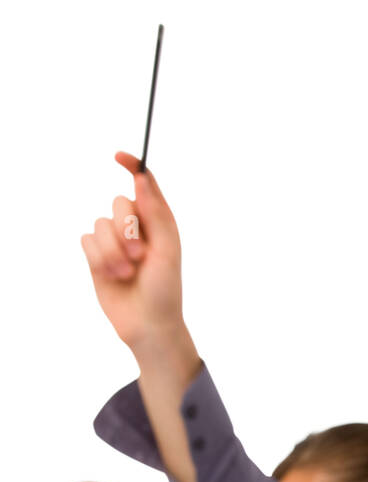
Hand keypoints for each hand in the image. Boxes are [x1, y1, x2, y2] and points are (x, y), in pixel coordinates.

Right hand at [80, 151, 183, 351]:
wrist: (147, 324)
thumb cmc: (164, 289)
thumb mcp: (167, 249)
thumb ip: (155, 213)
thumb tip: (142, 178)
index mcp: (159, 221)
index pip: (144, 184)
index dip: (132, 166)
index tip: (119, 157)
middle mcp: (136, 227)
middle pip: (118, 203)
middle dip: (125, 229)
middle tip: (139, 255)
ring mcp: (114, 241)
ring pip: (99, 224)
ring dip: (112, 251)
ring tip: (126, 273)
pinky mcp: (96, 256)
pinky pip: (86, 240)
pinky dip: (99, 259)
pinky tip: (112, 276)